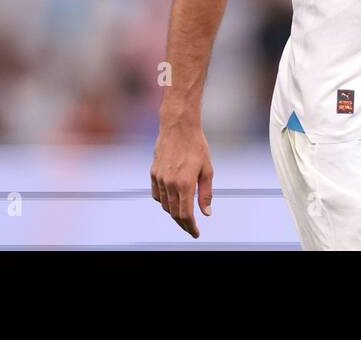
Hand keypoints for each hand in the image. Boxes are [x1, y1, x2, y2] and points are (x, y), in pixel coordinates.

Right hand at [151, 120, 213, 237]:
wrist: (178, 127)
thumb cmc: (196, 146)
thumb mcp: (207, 170)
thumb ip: (206, 193)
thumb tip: (206, 213)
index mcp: (185, 183)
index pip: (185, 214)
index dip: (191, 227)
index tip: (195, 233)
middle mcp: (170, 183)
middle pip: (174, 213)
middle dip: (183, 224)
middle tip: (191, 228)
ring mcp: (159, 179)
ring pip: (165, 205)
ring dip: (174, 213)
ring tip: (183, 216)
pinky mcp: (153, 173)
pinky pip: (157, 195)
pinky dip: (164, 202)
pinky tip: (172, 201)